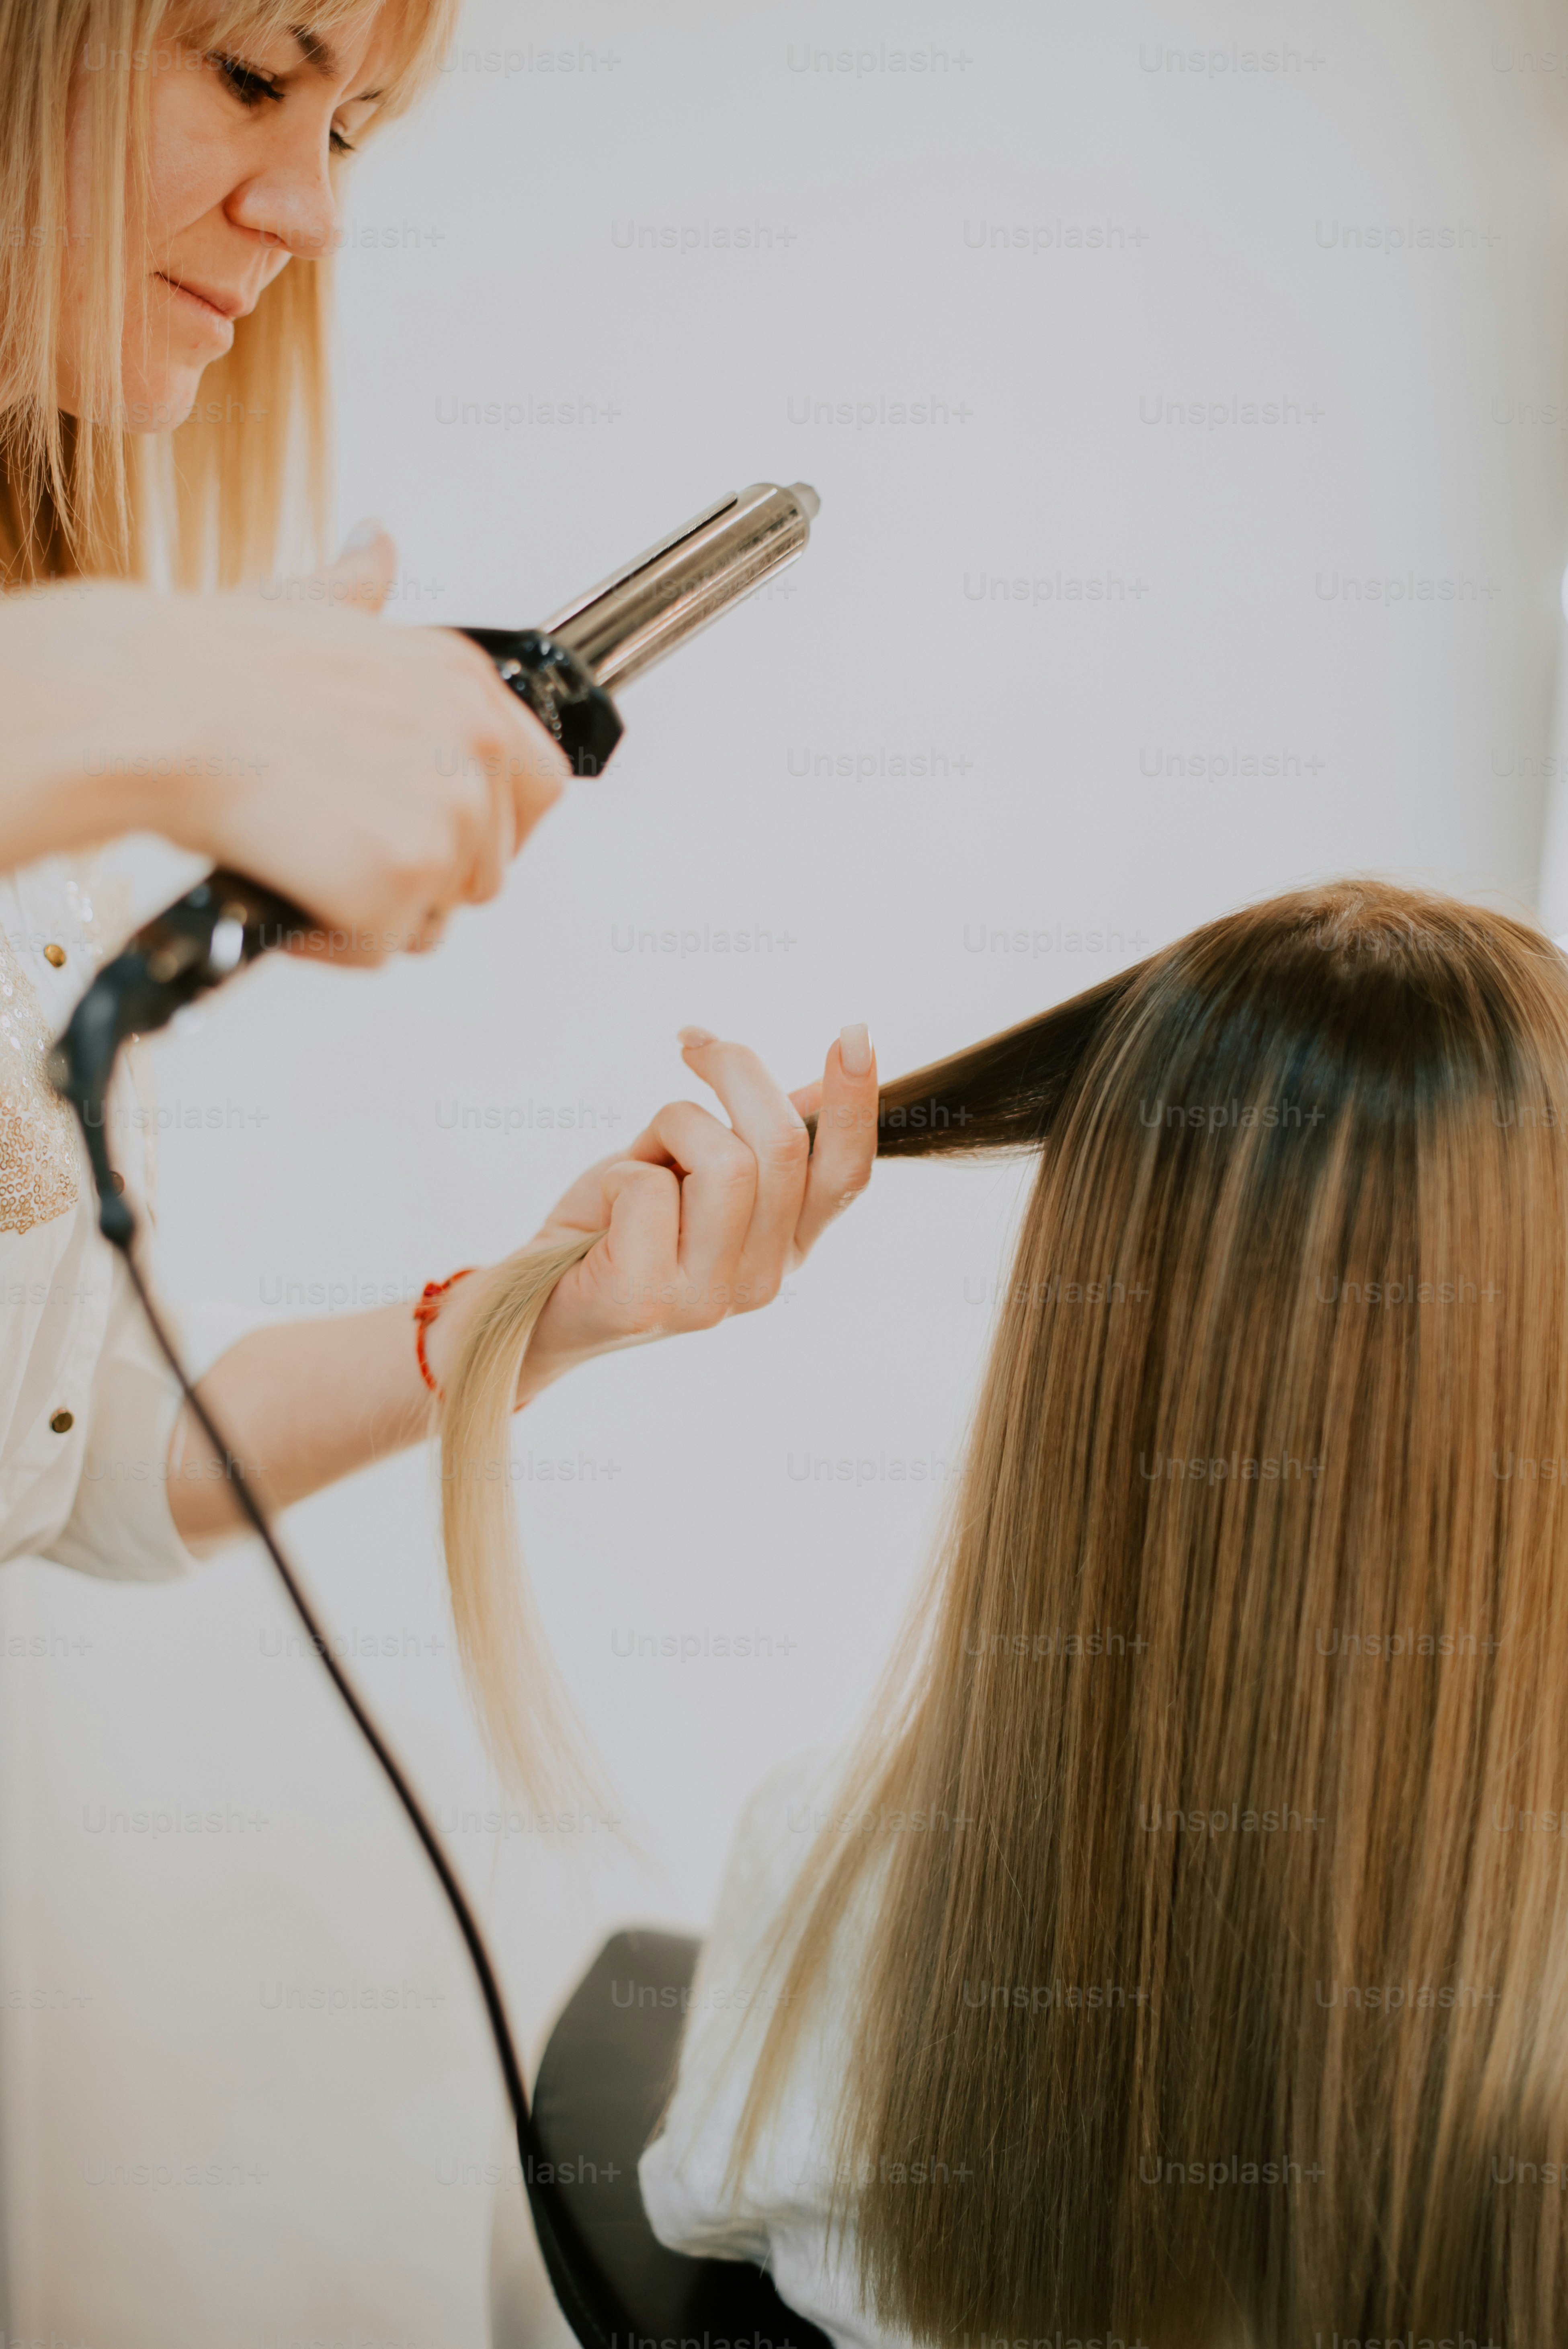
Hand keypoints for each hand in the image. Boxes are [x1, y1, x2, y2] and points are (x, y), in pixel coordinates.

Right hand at [2, 525, 569, 962]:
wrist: (150, 709)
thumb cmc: (211, 670)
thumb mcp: (307, 609)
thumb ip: (359, 592)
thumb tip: (375, 546)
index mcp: (464, 683)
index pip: (538, 789)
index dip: (484, 830)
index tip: (424, 836)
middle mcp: (475, 744)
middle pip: (488, 866)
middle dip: (416, 875)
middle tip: (335, 844)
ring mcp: (447, 814)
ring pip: (436, 914)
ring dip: (370, 909)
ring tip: (301, 855)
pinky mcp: (404, 877)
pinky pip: (385, 947)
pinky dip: (329, 938)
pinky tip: (281, 885)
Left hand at [428, 1025, 879, 1404]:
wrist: (535, 1303)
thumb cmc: (618, 1225)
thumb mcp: (693, 1175)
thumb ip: (752, 1142)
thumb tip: (817, 1089)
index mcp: (786, 1249)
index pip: (845, 1177)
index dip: (855, 1106)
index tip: (856, 1033)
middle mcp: (762, 1283)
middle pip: (779, 1148)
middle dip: (736, 1071)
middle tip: (693, 1043)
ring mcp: (708, 1300)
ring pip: (725, 1162)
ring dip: (671, 1126)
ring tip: (642, 1156)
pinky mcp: (647, 1300)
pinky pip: (649, 1190)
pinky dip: (621, 1173)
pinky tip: (605, 1212)